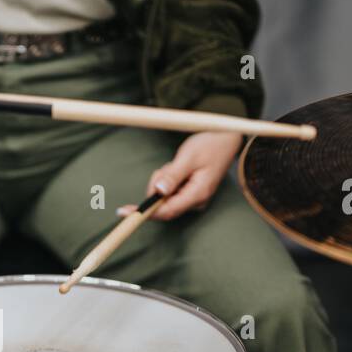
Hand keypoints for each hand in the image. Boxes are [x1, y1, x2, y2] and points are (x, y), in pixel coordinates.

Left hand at [117, 131, 242, 220]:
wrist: (226, 139)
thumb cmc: (210, 145)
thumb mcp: (189, 157)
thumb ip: (173, 175)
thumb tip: (158, 192)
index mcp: (198, 194)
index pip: (166, 211)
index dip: (145, 212)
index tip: (125, 211)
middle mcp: (196, 201)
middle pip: (163, 204)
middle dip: (157, 186)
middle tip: (168, 167)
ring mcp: (193, 198)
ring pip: (164, 196)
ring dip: (163, 179)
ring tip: (176, 164)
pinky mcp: (189, 193)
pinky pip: (170, 191)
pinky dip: (168, 179)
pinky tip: (178, 167)